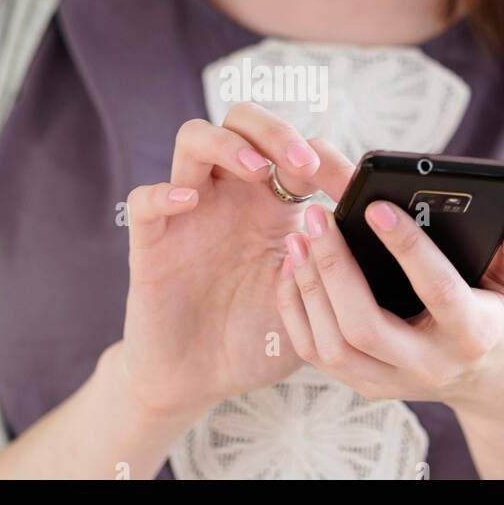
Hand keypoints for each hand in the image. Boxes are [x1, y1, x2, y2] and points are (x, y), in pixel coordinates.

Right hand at [120, 103, 355, 420]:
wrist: (201, 382)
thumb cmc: (258, 340)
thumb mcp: (313, 307)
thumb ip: (335, 271)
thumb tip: (358, 230)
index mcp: (273, 206)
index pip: (295, 149)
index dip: (324, 154)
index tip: (350, 184)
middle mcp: (231, 198)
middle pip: (244, 122)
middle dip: (276, 131)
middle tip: (303, 165)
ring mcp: (189, 213)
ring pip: (195, 138)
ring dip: (229, 144)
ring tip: (258, 171)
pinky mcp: (151, 241)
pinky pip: (145, 199)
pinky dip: (163, 192)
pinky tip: (188, 202)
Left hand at [276, 201, 503, 477]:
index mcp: (473, 335)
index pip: (436, 291)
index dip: (407, 248)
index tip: (375, 206)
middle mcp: (429, 365)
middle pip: (364, 327)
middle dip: (334, 267)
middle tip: (318, 215)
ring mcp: (393, 381)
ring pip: (333, 346)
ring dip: (309, 288)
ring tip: (301, 235)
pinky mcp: (368, 384)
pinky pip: (317, 353)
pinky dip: (298, 309)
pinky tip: (294, 267)